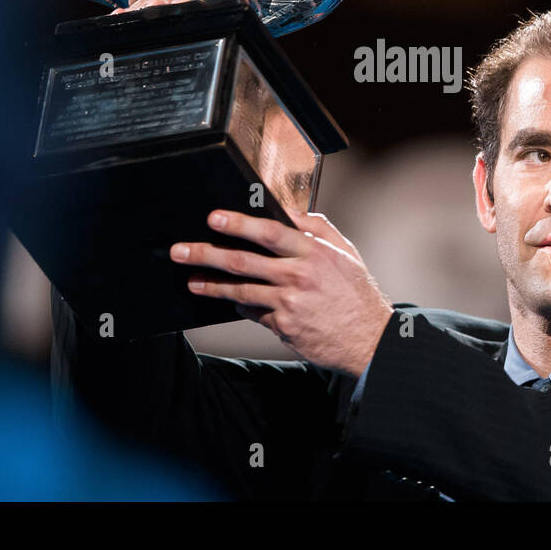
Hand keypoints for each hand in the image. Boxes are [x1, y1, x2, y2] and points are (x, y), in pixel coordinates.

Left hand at [171, 209, 393, 377]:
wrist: (369, 340)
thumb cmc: (356, 293)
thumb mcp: (345, 252)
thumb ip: (316, 228)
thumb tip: (288, 210)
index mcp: (314, 253)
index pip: (269, 232)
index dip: (238, 224)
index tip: (214, 218)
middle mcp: (299, 276)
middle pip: (243, 261)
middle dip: (206, 254)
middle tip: (181, 250)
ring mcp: (289, 304)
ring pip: (240, 291)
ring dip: (211, 285)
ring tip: (192, 281)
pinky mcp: (283, 327)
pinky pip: (253, 312)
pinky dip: (241, 305)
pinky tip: (231, 301)